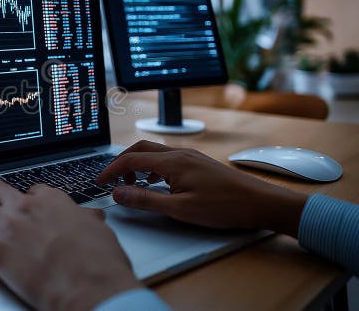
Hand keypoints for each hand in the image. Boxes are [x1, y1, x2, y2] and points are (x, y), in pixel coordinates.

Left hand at [0, 178, 140, 310]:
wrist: (90, 288)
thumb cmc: (99, 265)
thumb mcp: (99, 233)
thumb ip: (86, 222)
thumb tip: (90, 219)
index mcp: (53, 200)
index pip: (29, 190)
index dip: (23, 200)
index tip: (21, 208)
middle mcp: (26, 206)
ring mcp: (6, 224)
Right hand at [96, 140, 308, 236]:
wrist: (259, 202)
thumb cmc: (224, 206)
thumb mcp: (179, 209)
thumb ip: (146, 200)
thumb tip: (118, 194)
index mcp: (172, 162)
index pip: (131, 160)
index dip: (111, 170)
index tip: (99, 182)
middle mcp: (180, 153)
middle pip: (140, 149)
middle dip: (121, 163)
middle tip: (110, 181)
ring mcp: (190, 156)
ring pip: (154, 153)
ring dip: (137, 165)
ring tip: (132, 186)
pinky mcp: (198, 163)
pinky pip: (166, 158)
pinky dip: (152, 167)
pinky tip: (156, 183)